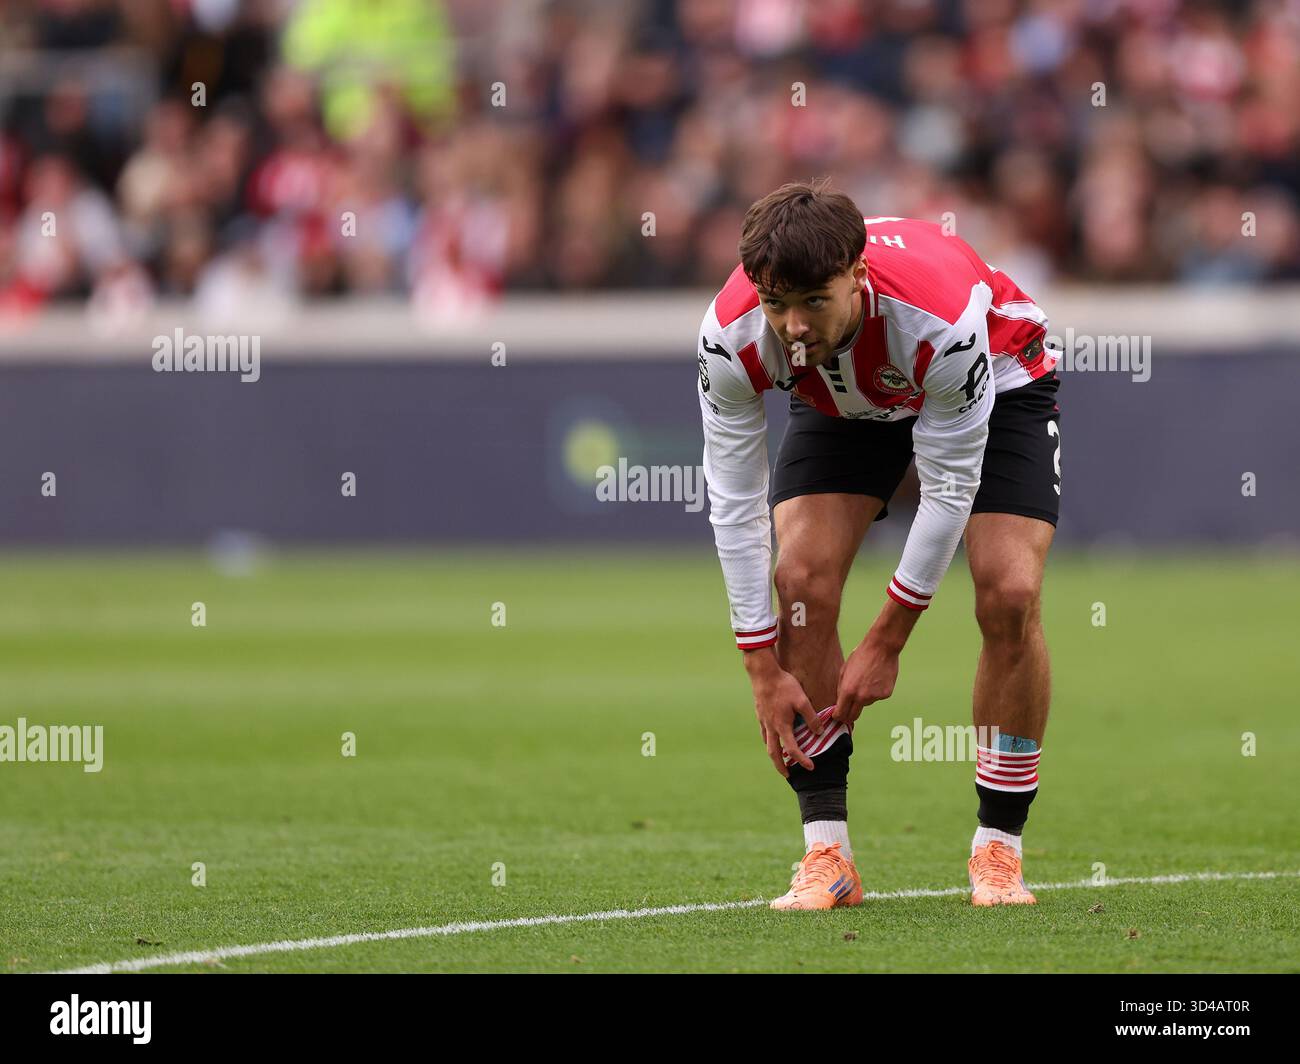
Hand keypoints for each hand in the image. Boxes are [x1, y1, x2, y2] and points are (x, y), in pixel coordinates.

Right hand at [747, 659, 821, 777]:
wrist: (763, 673)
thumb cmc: (784, 685)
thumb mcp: (802, 700)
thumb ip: (811, 717)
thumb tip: (819, 732)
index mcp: (782, 726)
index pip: (792, 749)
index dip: (802, 760)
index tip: (811, 767)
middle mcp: (770, 727)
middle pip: (774, 753)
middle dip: (780, 766)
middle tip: (787, 775)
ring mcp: (763, 721)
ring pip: (767, 744)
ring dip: (774, 755)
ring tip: (780, 760)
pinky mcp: (760, 714)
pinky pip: (764, 733)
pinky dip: (769, 741)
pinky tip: (773, 739)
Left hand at [832, 635, 899, 723]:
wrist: (881, 648)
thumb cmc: (861, 656)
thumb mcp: (844, 671)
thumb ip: (841, 689)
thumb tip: (840, 702)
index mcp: (848, 691)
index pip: (841, 713)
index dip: (838, 717)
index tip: (837, 717)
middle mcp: (862, 697)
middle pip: (853, 716)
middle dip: (848, 717)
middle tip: (847, 714)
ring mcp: (875, 697)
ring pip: (866, 704)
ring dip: (864, 698)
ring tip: (867, 680)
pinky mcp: (886, 694)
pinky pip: (877, 697)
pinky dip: (876, 692)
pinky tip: (877, 678)